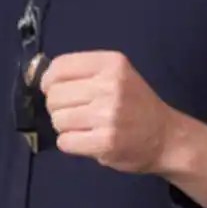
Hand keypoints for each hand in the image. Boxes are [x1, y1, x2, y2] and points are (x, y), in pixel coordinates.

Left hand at [39, 50, 175, 173]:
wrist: (167, 137)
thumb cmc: (135, 104)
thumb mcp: (116, 74)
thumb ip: (82, 72)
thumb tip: (40, 77)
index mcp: (111, 64)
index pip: (59, 67)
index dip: (48, 81)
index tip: (54, 89)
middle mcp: (110, 86)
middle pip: (54, 95)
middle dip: (57, 106)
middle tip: (76, 112)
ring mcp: (108, 115)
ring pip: (58, 119)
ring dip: (65, 127)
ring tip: (85, 127)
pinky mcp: (106, 142)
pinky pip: (65, 142)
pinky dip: (70, 143)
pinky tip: (87, 140)